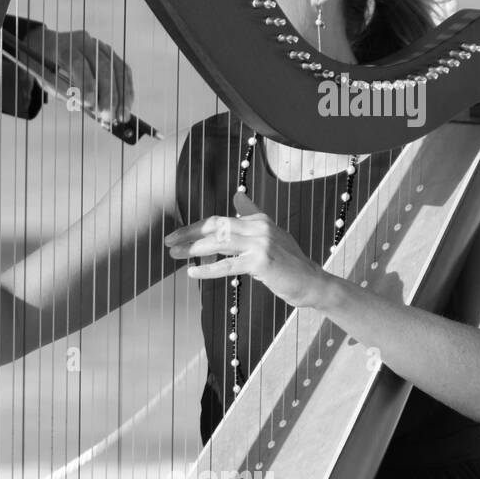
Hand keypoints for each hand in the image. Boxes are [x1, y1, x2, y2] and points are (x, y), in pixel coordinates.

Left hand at [20, 25, 133, 126]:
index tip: (91, 104)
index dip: (86, 84)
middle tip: (109, 115)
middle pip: (102, 65)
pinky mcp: (109, 53)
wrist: (48, 48)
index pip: (78, 63)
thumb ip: (68, 92)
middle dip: (108, 93)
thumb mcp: (50, 81)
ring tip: (122, 115)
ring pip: (116, 68)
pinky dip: (126, 88)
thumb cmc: (47, 69)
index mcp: (63, 46)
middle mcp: (83, 41)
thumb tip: (91, 107)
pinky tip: (127, 104)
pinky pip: (122, 69)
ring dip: (122, 94)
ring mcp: (99, 45)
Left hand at [164, 192, 334, 308]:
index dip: (195, 227)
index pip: (219, 219)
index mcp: (258, 219)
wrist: (311, 282)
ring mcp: (260, 244)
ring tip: (174, 255)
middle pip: (215, 226)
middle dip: (188, 234)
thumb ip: (252, 214)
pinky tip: (192, 272)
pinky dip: (207, 269)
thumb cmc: (288, 262)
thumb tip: (237, 196)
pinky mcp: (261, 262)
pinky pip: (227, 265)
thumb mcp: (271, 233)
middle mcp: (259, 228)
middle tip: (168, 242)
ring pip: (218, 243)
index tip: (176, 234)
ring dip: (192, 249)